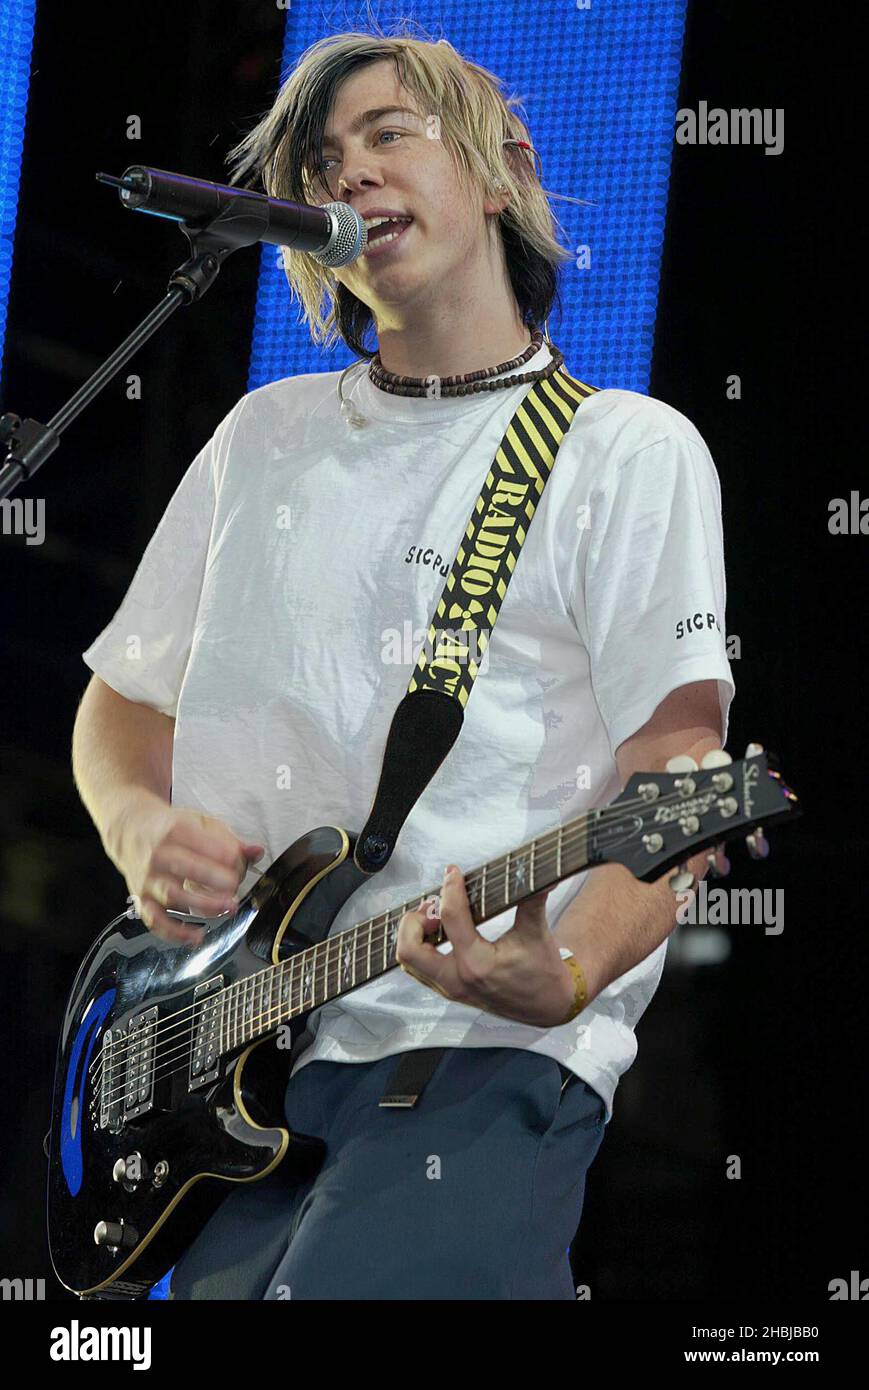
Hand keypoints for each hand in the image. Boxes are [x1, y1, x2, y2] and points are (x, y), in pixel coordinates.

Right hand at [111, 790, 264, 945]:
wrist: (130, 831)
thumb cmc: (169, 829)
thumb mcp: (199, 823)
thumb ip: (230, 840)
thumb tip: (257, 852)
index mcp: (173, 830)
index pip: (197, 840)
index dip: (221, 851)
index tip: (239, 859)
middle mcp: (157, 854)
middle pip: (183, 867)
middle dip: (212, 877)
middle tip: (234, 885)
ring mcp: (148, 879)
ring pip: (172, 894)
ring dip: (201, 904)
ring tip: (227, 907)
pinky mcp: (142, 899)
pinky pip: (155, 920)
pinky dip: (174, 932)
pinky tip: (197, 936)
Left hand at [395, 864, 575, 1027]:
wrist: (549, 1005)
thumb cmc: (543, 972)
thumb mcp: (537, 933)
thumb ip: (532, 900)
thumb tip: (537, 873)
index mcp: (478, 964)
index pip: (451, 918)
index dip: (450, 889)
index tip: (453, 873)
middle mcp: (458, 979)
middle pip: (410, 949)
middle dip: (414, 920)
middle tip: (433, 905)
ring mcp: (451, 988)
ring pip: (409, 962)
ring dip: (413, 935)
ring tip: (432, 917)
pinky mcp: (451, 990)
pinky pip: (420, 970)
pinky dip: (419, 948)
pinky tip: (436, 932)